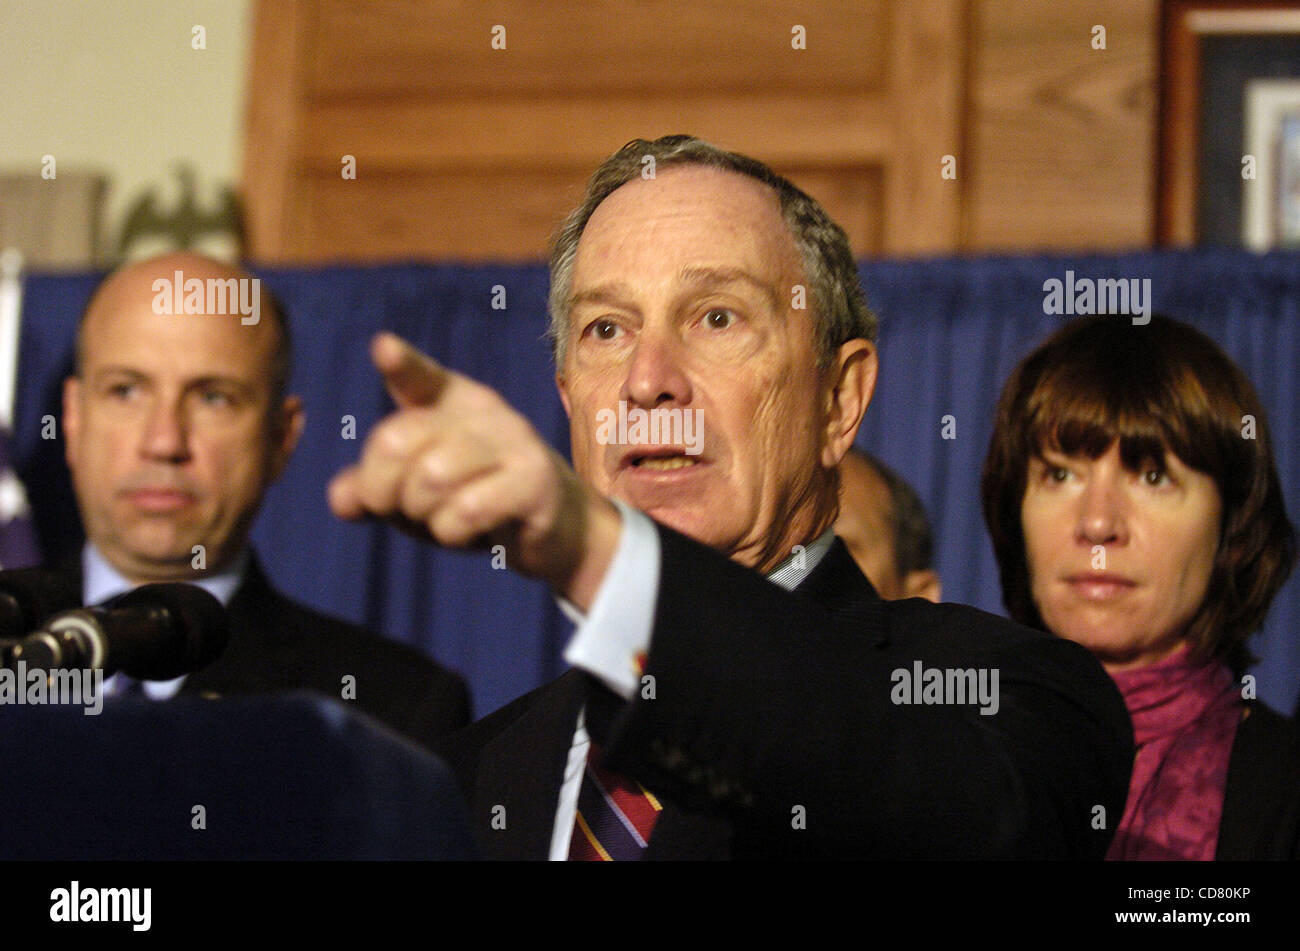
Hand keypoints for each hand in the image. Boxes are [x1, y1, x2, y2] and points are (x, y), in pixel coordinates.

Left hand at [328, 332, 620, 608]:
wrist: (556, 527)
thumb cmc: (479, 498)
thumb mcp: (418, 493)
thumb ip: (374, 489)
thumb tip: (340, 500)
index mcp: (450, 401)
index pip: (420, 377)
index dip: (401, 364)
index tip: (383, 349)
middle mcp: (482, 410)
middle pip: (396, 441)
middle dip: (382, 490)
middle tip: (401, 511)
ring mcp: (512, 440)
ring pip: (431, 477)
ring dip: (423, 516)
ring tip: (444, 521)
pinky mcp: (533, 480)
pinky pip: (467, 510)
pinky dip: (454, 532)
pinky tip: (472, 531)